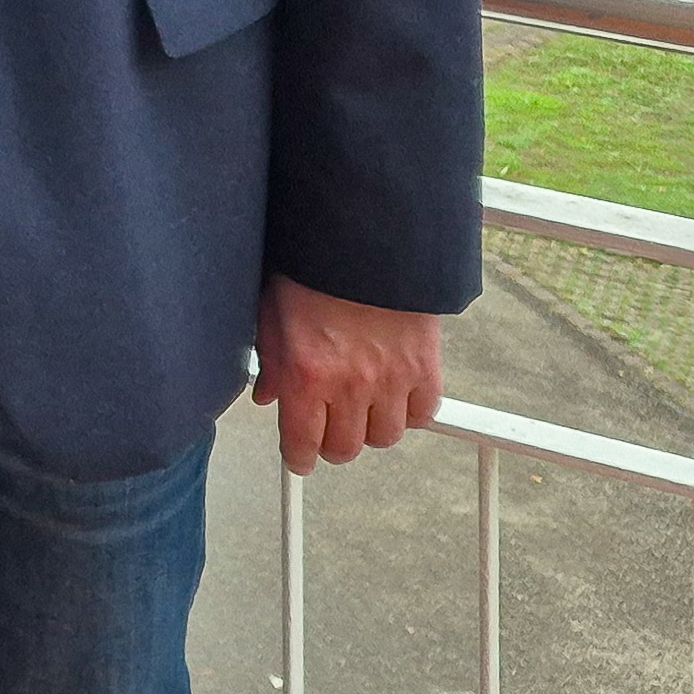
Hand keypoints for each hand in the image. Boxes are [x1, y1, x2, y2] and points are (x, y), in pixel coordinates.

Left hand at [251, 272, 445, 473]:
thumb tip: (267, 398)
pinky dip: (410, 411)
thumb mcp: (272, 313)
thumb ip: (270, 362)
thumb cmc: (311, 269)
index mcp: (306, 375)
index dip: (299, 457)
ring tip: (361, 406)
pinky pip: (423, 413)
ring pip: (385, 437)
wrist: (364, 236)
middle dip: (332, 442)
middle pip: (346, 449)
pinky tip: (395, 394)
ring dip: (371, 427)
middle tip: (328, 426)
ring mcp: (391, 378)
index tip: (300, 457)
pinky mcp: (426, 366)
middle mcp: (350, 385)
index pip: (302, 444)